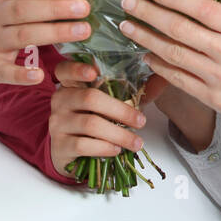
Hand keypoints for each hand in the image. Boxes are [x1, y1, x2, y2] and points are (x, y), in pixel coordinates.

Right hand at [49, 60, 148, 177]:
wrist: (70, 152)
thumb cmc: (93, 120)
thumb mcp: (107, 102)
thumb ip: (129, 89)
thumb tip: (163, 79)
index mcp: (70, 84)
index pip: (65, 69)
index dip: (78, 68)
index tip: (95, 72)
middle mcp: (60, 100)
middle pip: (90, 98)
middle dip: (121, 110)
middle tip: (142, 121)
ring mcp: (57, 123)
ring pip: (91, 124)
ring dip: (119, 134)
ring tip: (136, 142)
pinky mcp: (59, 146)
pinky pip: (84, 145)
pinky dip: (105, 148)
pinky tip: (116, 150)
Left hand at [117, 0, 220, 158]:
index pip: (203, 8)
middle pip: (180, 29)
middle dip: (149, 14)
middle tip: (128, 2)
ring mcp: (217, 76)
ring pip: (173, 53)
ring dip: (146, 38)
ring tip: (128, 26)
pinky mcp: (211, 98)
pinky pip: (178, 79)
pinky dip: (159, 66)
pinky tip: (145, 56)